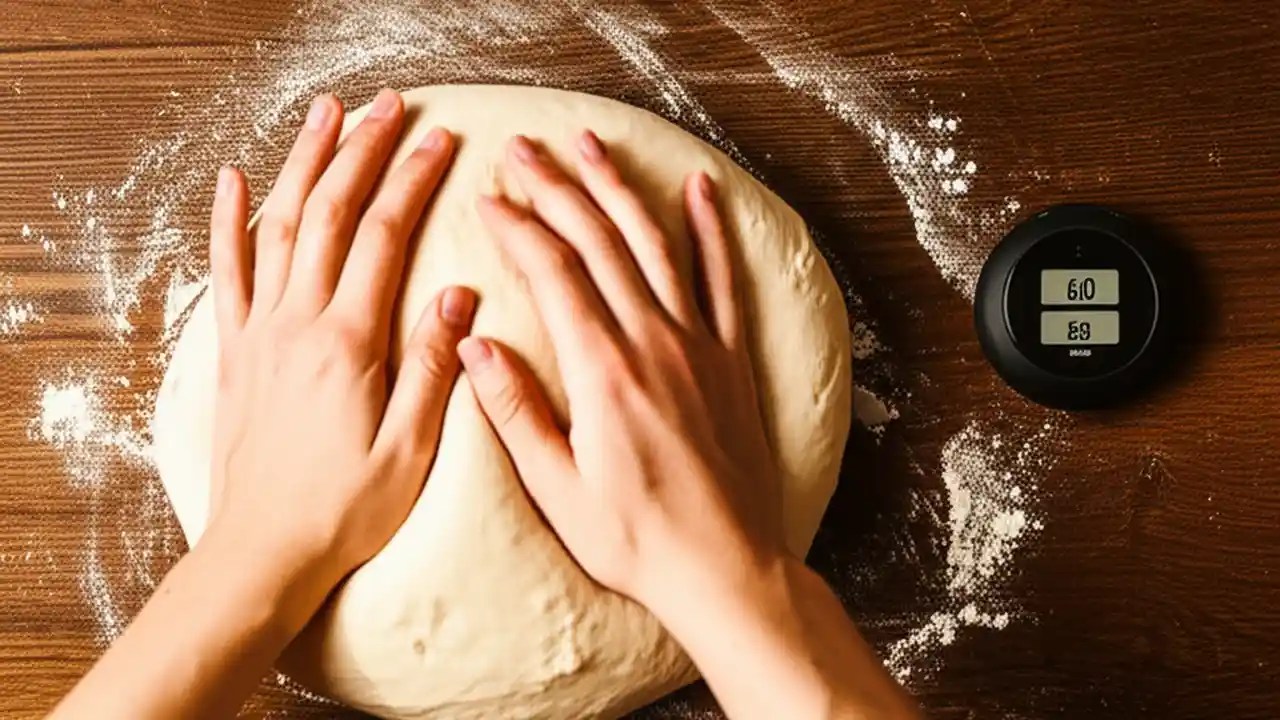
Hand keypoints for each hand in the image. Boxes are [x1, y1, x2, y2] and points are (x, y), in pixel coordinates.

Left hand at [205, 89, 470, 608]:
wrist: (264, 551)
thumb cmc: (345, 509)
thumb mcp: (411, 448)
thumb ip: (435, 366)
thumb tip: (460, 294)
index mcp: (349, 343)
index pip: (384, 236)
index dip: (414, 180)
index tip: (443, 140)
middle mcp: (298, 324)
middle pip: (329, 212)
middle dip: (363, 151)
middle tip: (390, 106)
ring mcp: (260, 333)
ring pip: (277, 226)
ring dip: (302, 163)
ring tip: (325, 115)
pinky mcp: (236, 352)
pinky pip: (226, 272)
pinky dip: (227, 221)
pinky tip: (233, 180)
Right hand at [461, 131, 783, 612]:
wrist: (724, 567)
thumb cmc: (635, 538)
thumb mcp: (556, 488)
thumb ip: (514, 411)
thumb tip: (472, 342)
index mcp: (602, 370)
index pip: (551, 272)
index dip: (516, 226)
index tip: (488, 196)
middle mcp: (653, 342)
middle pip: (599, 242)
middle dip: (556, 187)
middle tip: (522, 148)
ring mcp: (699, 345)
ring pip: (655, 244)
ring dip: (619, 189)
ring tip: (589, 144)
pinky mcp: (731, 360)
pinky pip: (723, 279)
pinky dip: (710, 229)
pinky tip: (699, 188)